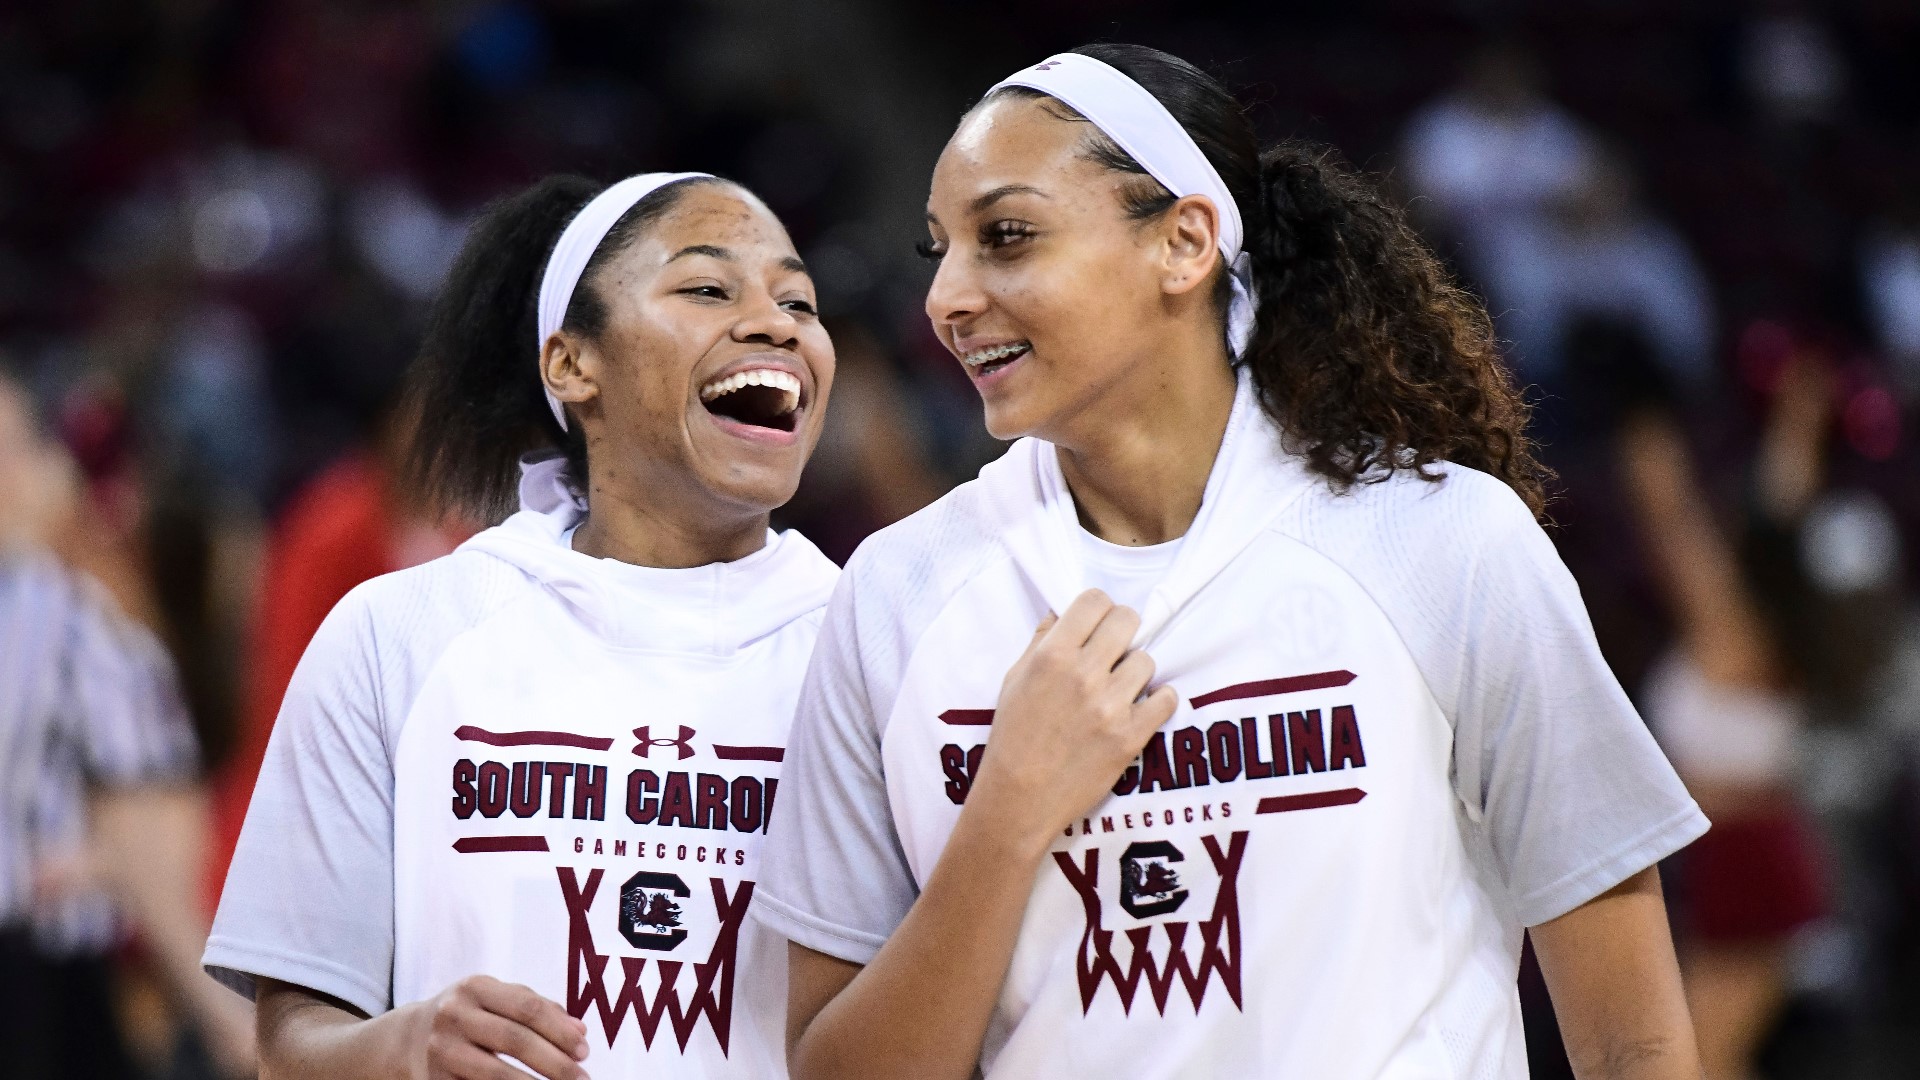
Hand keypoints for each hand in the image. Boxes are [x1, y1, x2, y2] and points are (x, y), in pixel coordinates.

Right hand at [410, 976, 589, 1079]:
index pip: (527, 1008)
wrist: (406, 1038)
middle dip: (555, 1062)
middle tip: (582, 1078)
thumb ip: (539, 1008)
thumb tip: (580, 1032)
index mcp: (475, 988)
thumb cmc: (468, 1015)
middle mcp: (454, 1015)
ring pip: (496, 1073)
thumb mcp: (495, 998)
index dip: (560, 1031)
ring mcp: (441, 1050)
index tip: (584, 1050)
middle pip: (515, 1040)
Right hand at [971, 590, 1178, 849]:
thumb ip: (1040, 642)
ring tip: (1117, 691)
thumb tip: (1061, 614)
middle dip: (1122, 632)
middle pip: (1128, 620)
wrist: (1020, 798)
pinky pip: (1166, 699)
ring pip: (1146, 660)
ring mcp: (1111, 705)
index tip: (1097, 625)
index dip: (1099, 609)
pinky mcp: (1132, 735)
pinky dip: (1157, 702)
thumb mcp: (1014, 680)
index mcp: (1052, 655)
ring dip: (1135, 672)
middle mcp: (1084, 674)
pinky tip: (1138, 710)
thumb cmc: (1012, 737)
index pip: (1095, 600)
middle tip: (1113, 653)